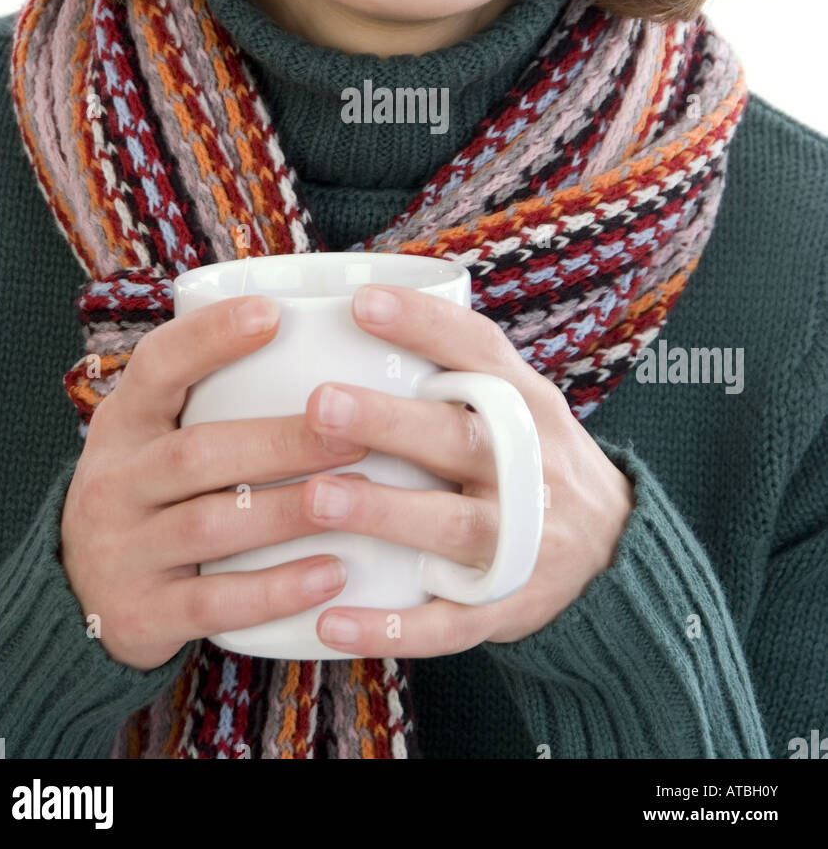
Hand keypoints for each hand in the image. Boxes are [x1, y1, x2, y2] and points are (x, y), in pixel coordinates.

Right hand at [59, 295, 370, 669]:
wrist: (79, 598)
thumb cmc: (151, 494)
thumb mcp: (155, 435)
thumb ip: (212, 395)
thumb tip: (321, 335)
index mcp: (125, 423)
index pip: (157, 365)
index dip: (211, 337)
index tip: (274, 315)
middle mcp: (115, 482)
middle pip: (199, 453)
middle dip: (283, 441)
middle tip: (356, 430)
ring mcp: (123, 551)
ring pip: (209, 526)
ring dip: (288, 512)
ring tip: (355, 499)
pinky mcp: (142, 614)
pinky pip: (213, 602)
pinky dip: (275, 589)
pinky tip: (331, 574)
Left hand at [303, 282, 635, 656]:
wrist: (614, 555)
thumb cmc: (532, 460)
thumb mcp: (519, 404)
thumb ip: (456, 368)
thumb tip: (352, 306)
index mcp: (527, 405)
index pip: (479, 351)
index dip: (423, 324)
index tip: (361, 303)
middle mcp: (529, 467)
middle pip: (458, 438)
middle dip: (389, 422)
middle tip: (319, 403)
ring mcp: (521, 539)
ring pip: (451, 526)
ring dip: (385, 513)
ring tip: (317, 498)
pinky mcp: (506, 604)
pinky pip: (448, 623)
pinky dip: (391, 627)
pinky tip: (331, 620)